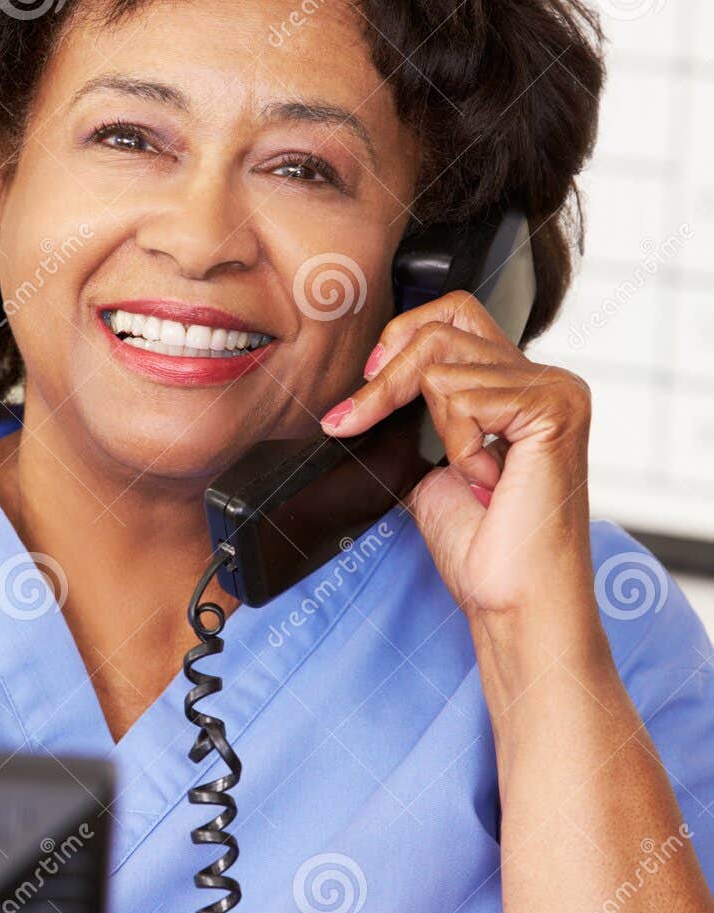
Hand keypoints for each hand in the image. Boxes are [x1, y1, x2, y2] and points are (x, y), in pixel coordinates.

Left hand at [320, 291, 597, 627]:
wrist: (514, 600)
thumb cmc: (483, 550)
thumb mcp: (432, 469)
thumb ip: (419, 419)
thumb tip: (366, 387)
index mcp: (521, 386)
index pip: (454, 312)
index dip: (401, 337)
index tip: (364, 386)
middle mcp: (547, 378)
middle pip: (444, 322)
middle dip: (387, 375)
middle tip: (357, 419)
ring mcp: (556, 388)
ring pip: (444, 363)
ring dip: (437, 429)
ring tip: (471, 478)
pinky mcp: (554, 406)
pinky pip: (466, 396)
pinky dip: (460, 445)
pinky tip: (489, 482)